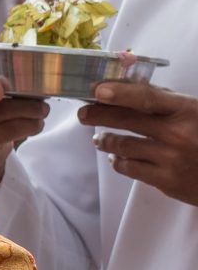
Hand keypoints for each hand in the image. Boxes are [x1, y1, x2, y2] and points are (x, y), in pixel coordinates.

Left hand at [80, 82, 197, 205]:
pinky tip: (116, 158)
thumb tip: (127, 89)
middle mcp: (178, 133)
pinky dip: (118, 161)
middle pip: (127, 120)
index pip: (147, 98)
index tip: (97, 90)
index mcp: (187, 111)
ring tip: (99, 138)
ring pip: (122, 146)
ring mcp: (171, 158)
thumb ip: (167, 102)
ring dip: (105, 140)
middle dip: (99, 115)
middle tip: (83, 114)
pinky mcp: (166, 180)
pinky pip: (129, 168)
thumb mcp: (196, 112)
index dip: (120, 93)